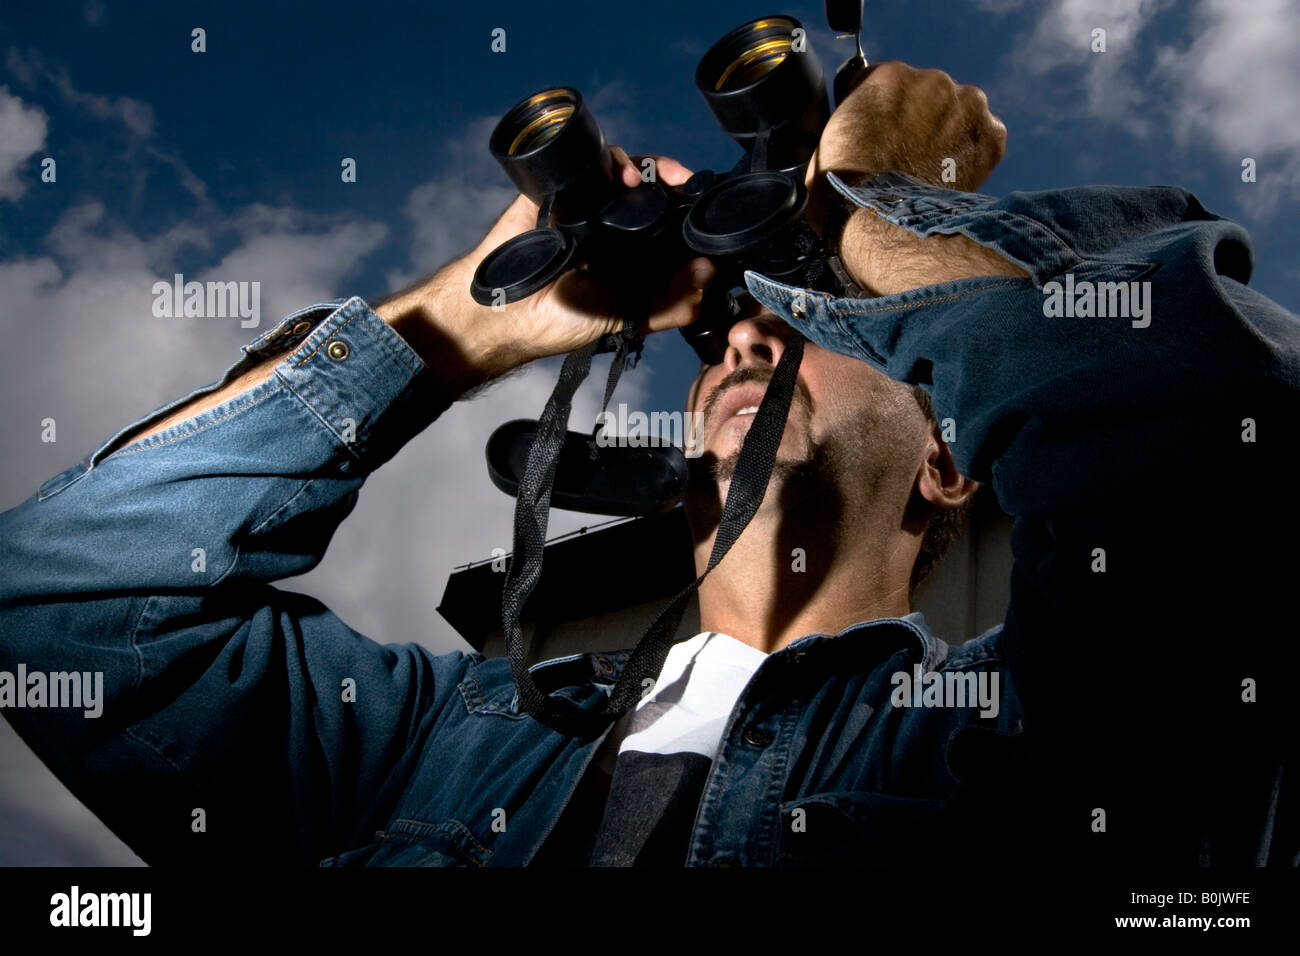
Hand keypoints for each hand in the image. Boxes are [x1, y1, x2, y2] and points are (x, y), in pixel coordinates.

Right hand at [376, 148, 715, 396]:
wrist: (505, 312)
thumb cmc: (562, 321)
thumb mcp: (629, 320)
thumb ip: (673, 305)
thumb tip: (709, 271)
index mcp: (636, 256)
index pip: (672, 225)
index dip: (691, 214)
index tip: (706, 212)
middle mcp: (616, 227)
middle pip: (653, 191)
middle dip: (674, 181)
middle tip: (685, 182)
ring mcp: (590, 205)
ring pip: (628, 170)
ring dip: (648, 166)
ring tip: (655, 178)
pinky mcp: (564, 188)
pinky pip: (594, 161)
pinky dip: (614, 157)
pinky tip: (623, 172)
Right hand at [804, 61, 1007, 229]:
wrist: (883, 220)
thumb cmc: (848, 187)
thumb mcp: (832, 137)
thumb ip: (855, 117)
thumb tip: (865, 127)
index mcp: (888, 76)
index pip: (887, 81)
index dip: (882, 111)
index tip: (882, 134)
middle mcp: (932, 80)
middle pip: (927, 94)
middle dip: (918, 120)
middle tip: (906, 155)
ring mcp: (966, 104)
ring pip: (958, 113)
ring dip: (947, 133)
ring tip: (930, 169)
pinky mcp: (991, 134)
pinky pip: (982, 138)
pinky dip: (970, 155)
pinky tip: (950, 177)